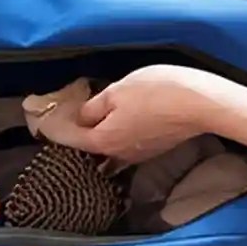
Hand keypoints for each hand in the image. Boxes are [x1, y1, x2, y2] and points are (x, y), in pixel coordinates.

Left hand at [63, 65, 224, 162]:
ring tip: (96, 118)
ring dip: (102, 135)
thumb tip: (82, 117)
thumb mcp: (118, 91)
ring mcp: (139, 154)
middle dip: (81, 135)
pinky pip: (129, 145)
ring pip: (111, 147)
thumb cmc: (157, 92)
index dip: (57, 129)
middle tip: (70, 118)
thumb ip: (94, 107)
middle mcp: (119, 154)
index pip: (72, 140)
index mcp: (104, 140)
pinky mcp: (155, 148)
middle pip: (92, 147)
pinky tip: (124, 120)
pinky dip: (121, 135)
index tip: (45, 123)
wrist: (201, 104)